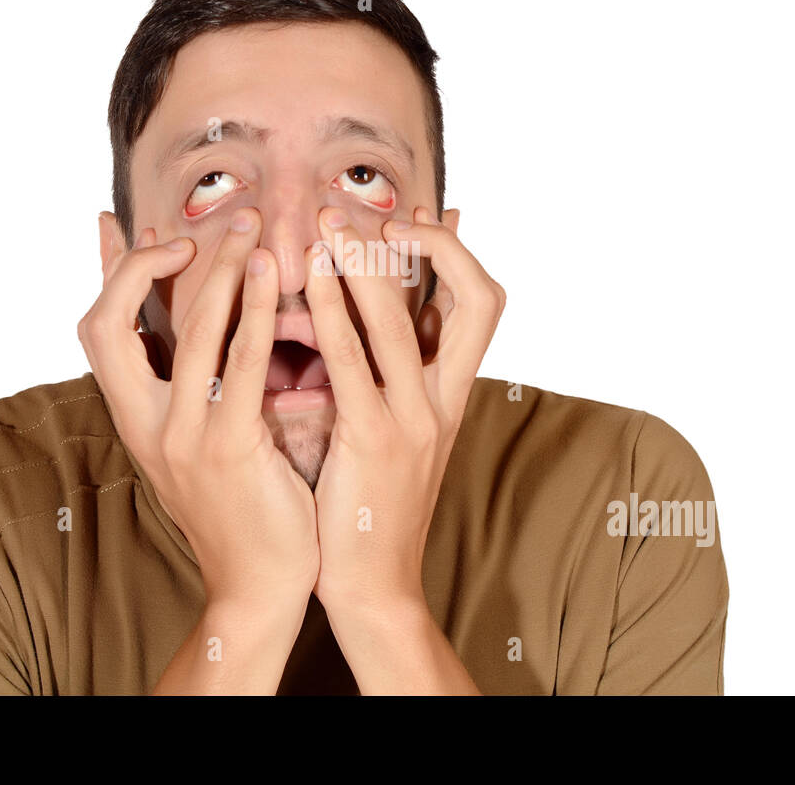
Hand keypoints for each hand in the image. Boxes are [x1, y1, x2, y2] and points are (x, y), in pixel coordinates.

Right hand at [77, 208, 319, 610]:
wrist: (256, 585)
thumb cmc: (239, 506)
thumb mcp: (199, 439)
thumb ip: (195, 383)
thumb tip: (191, 328)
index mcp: (132, 418)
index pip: (96, 329)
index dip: (104, 271)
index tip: (121, 224)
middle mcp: (143, 424)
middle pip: (109, 324)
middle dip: (148, 262)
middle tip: (206, 221)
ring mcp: (180, 437)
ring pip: (188, 331)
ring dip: (218, 271)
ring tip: (250, 229)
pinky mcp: (227, 449)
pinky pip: (238, 364)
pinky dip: (254, 312)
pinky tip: (273, 279)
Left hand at [303, 204, 505, 614]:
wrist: (375, 582)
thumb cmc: (375, 501)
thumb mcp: (402, 430)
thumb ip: (397, 374)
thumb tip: (389, 320)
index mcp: (454, 395)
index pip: (484, 304)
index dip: (458, 252)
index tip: (421, 215)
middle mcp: (447, 401)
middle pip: (479, 300)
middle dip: (434, 245)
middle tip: (376, 212)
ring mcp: (417, 421)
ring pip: (403, 323)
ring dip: (367, 265)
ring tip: (328, 224)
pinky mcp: (374, 442)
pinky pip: (354, 364)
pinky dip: (334, 314)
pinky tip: (310, 282)